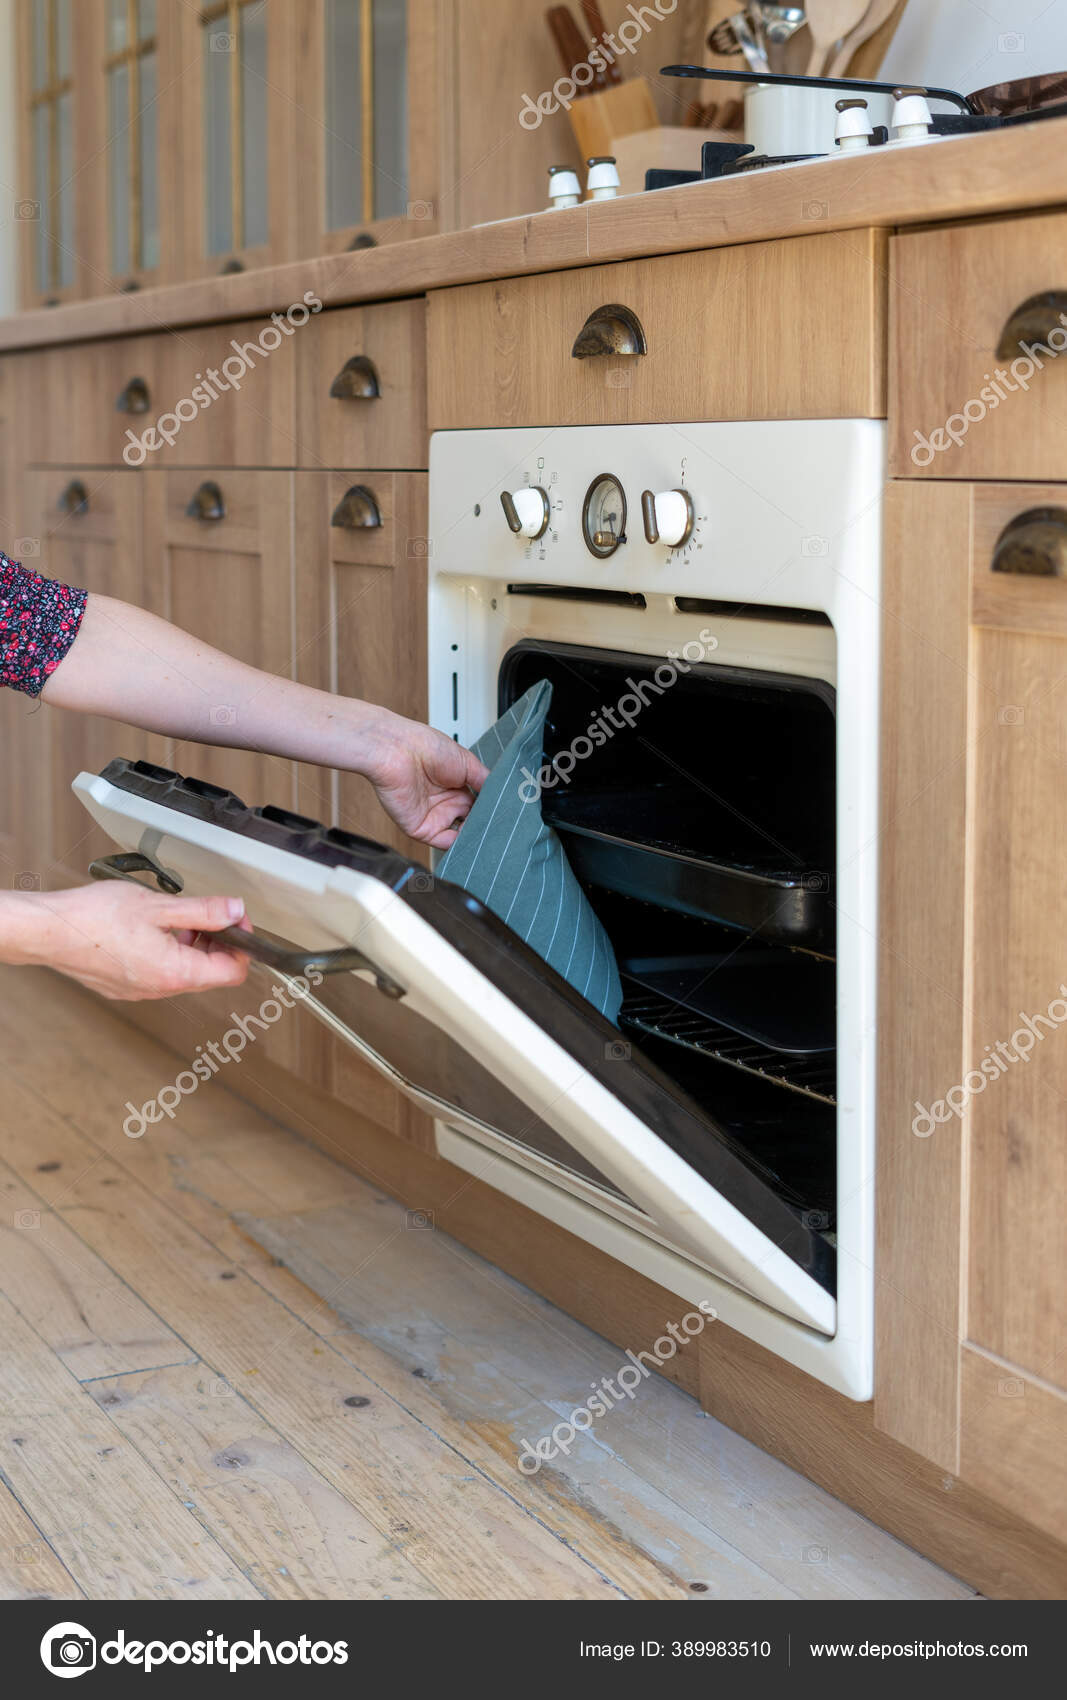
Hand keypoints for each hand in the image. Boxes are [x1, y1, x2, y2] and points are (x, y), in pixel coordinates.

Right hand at [16, 883, 252, 1000]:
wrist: (48, 931)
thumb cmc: (93, 918)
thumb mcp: (159, 906)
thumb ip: (204, 911)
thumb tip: (235, 911)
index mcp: (175, 972)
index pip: (233, 972)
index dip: (242, 945)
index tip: (236, 921)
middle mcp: (160, 989)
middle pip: (210, 974)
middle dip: (217, 943)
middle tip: (209, 915)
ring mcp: (141, 991)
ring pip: (184, 973)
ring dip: (192, 946)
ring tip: (176, 919)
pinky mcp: (125, 986)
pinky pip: (159, 973)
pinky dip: (167, 952)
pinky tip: (152, 929)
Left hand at [364, 712, 488, 848]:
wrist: (399, 751)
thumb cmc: (425, 747)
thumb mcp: (467, 761)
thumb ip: (485, 780)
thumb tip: (501, 794)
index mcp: (455, 785)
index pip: (478, 805)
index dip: (489, 810)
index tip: (504, 816)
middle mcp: (444, 801)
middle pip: (470, 821)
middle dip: (483, 825)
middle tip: (499, 827)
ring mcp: (433, 816)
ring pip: (460, 835)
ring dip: (473, 837)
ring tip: (489, 834)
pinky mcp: (421, 828)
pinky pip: (444, 842)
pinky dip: (459, 845)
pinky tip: (472, 838)